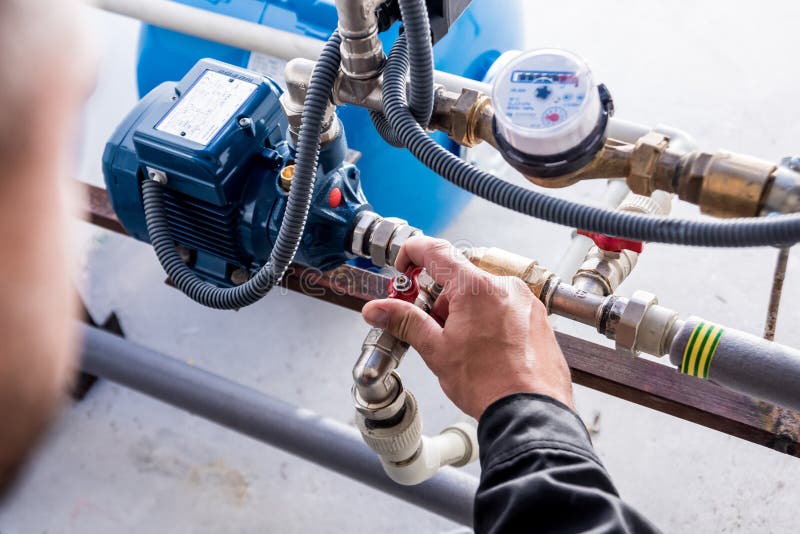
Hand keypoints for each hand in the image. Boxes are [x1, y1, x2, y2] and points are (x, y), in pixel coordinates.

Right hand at [362, 236, 573, 419]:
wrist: (531, 412)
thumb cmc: (490, 384)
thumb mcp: (437, 350)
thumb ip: (405, 322)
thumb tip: (379, 309)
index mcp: (477, 288)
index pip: (436, 251)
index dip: (412, 253)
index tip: (404, 266)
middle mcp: (505, 287)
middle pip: (460, 278)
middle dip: (440, 299)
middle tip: (431, 327)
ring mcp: (525, 301)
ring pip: (483, 293)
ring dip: (465, 311)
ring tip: (461, 347)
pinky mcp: (538, 318)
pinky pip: (505, 307)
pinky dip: (489, 320)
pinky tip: (484, 349)